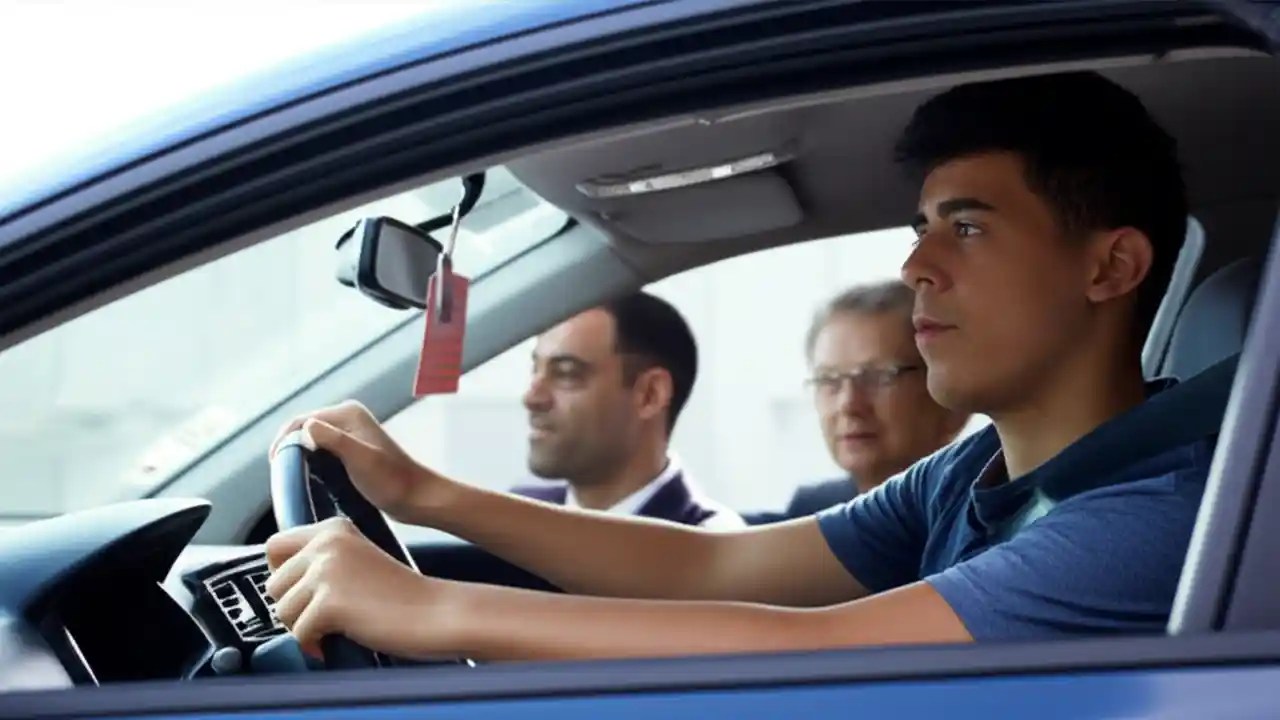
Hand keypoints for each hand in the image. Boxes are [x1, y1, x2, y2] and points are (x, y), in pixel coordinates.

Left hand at [264, 517, 454, 658]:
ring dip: (303, 626)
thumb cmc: (403, 595)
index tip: (303, 590)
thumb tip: (280, 582)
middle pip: (273, 583)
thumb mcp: (359, 561)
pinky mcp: (329, 603)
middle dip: (294, 606)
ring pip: (282, 610)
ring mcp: (327, 571)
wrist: (436, 612)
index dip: (283, 574)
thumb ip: (325, 561)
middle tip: (323, 617)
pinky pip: (299, 634)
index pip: (275, 546)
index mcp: (333, 529)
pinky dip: (315, 645)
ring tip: (333, 627)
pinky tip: (337, 640)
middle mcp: (327, 543)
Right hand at [270, 400, 437, 521]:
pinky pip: (322, 451)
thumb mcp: (360, 459)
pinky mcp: (353, 449)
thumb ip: (333, 440)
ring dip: (299, 456)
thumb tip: (305, 427)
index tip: (275, 465)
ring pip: (312, 441)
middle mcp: (348, 417)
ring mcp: (351, 433)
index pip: (302, 420)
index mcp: (347, 413)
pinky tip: (309, 478)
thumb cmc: (392, 481)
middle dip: (290, 447)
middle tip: (280, 474)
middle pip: (305, 429)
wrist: (417, 498)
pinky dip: (312, 462)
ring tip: (290, 477)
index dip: (284, 440)